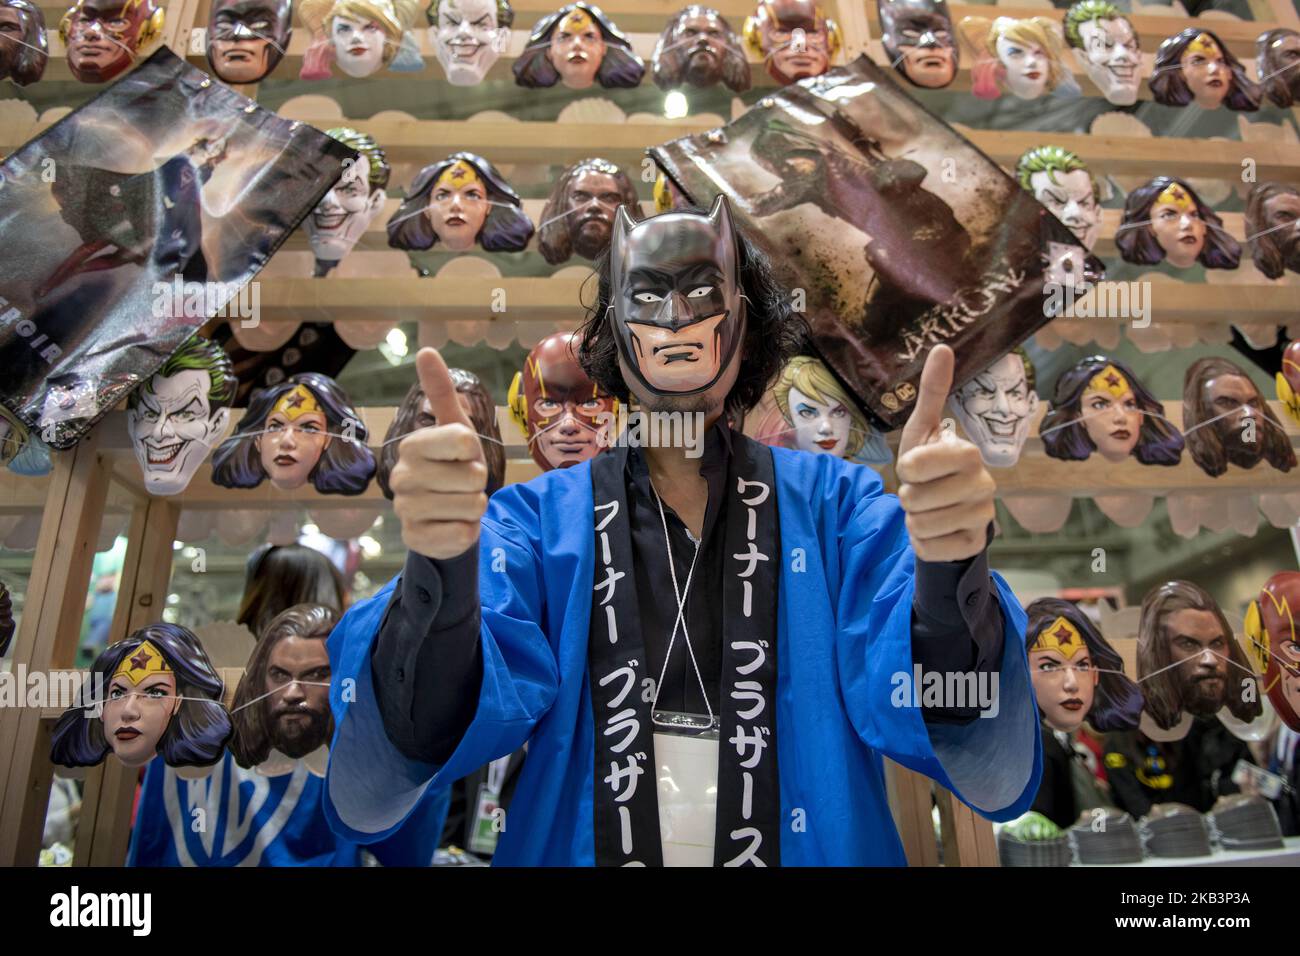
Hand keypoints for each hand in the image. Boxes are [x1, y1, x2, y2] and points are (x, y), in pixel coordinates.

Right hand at [389, 347, 488, 559]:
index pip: (464, 439)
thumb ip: (442, 393)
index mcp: (413, 445)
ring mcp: (406, 510)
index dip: (473, 449)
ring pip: (471, 506)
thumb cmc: (454, 468)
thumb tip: (425, 350)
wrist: (444, 518)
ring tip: (458, 505)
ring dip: (474, 508)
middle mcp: (402, 476)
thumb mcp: (456, 430)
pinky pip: (462, 535)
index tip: (463, 454)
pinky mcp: (415, 539)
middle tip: (462, 485)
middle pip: (473, 476)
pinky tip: (453, 527)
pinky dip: (468, 532)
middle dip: (478, 483)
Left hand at [896, 345, 995, 562]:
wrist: (948, 512)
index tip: (916, 467)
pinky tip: (938, 532)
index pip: (914, 466)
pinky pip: (929, 549)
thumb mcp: (924, 431)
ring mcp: (982, 517)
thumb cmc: (931, 468)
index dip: (907, 469)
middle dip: (908, 498)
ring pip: (919, 526)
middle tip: (923, 492)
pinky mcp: (974, 545)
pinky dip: (923, 543)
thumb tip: (942, 346)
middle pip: (913, 499)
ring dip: (914, 521)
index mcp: (969, 454)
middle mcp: (984, 484)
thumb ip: (932, 392)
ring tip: (930, 510)